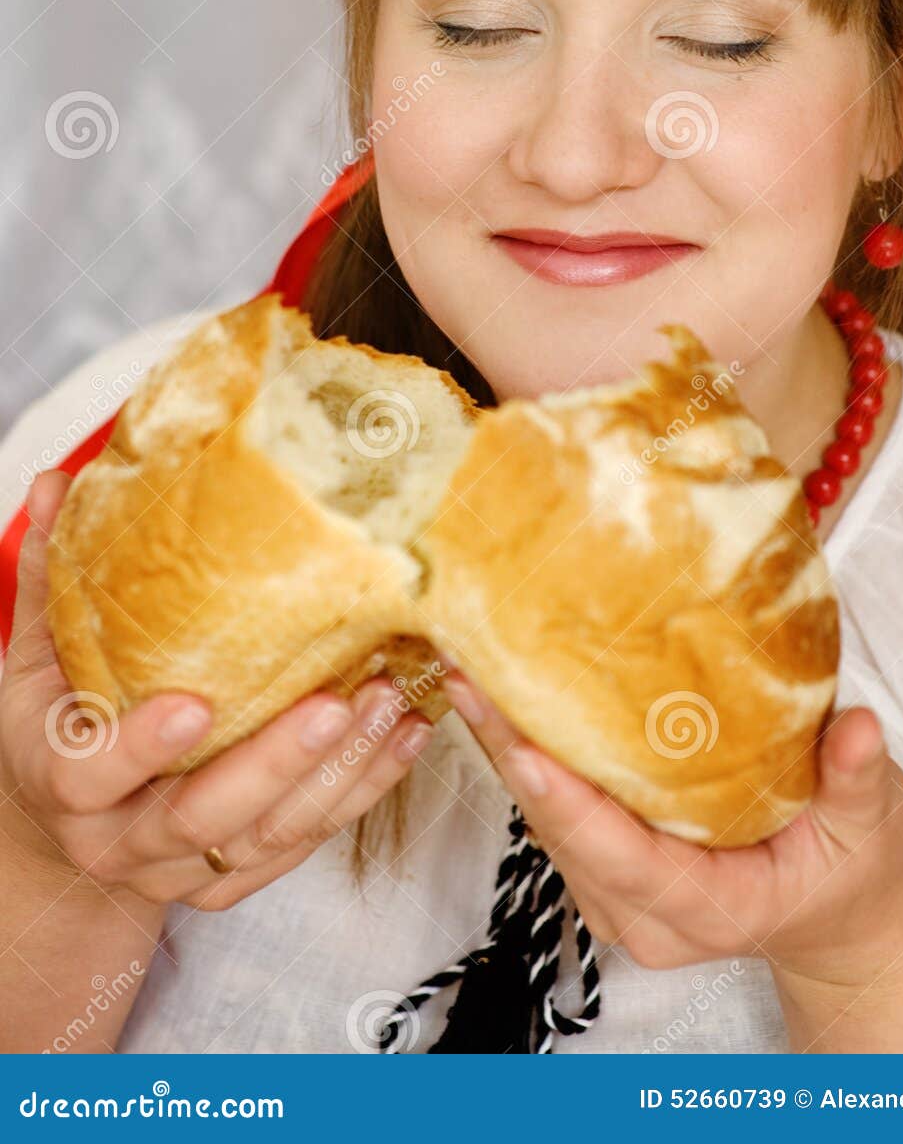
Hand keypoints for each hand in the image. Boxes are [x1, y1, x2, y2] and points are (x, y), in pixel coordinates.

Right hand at [0, 469, 434, 911]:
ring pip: (266, 836)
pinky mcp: (231, 879)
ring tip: (389, 702)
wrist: (69, 827)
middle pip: (199, 816)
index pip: (93, 773)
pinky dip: (359, 790)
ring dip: (337, 772)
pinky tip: (404, 735)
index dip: (140, 747)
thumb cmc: (62, 723)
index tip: (195, 705)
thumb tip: (55, 483)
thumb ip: (52, 576)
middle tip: (335, 701)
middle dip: (275, 762)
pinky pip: (304, 843)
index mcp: (65, 780)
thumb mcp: (38, 657)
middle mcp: (120, 839)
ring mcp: (179, 868)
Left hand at [441, 667, 902, 985]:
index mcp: (712, 910)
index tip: (527, 747)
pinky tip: (501, 694)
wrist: (833, 917)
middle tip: (469, 671)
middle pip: (563, 835)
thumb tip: (857, 729)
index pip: (625, 861)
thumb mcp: (873, 825)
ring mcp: (617, 899)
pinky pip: (552, 815)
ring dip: (505, 748)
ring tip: (467, 666)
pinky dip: (525, 756)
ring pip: (544, 824)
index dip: (571, 805)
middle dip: (513, 754)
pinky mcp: (603, 872)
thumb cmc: (850, 870)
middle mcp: (648, 917)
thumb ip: (859, 779)